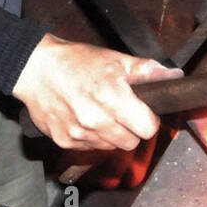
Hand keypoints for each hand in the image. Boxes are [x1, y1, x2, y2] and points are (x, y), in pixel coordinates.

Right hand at [13, 34, 182, 149]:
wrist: (35, 69)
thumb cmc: (73, 61)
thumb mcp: (113, 59)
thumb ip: (145, 70)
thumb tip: (172, 76)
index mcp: (112, 97)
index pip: (147, 129)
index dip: (149, 120)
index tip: (143, 113)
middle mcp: (95, 119)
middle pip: (131, 142)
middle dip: (131, 129)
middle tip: (122, 112)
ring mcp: (79, 133)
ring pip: (111, 147)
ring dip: (111, 134)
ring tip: (101, 113)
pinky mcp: (65, 141)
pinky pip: (90, 148)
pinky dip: (92, 138)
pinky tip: (84, 119)